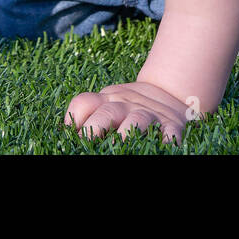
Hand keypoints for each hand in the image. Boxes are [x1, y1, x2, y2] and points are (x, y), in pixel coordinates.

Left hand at [64, 81, 196, 144]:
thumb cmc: (130, 107)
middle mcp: (126, 105)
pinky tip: (163, 146)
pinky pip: (170, 131)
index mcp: (107, 100)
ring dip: (129, 132)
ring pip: (138, 119)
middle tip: (87, 141)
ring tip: (121, 143)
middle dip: (96, 126)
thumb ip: (93, 114)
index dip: (75, 117)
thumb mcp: (110, 103)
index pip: (86, 102)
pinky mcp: (171, 124)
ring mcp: (149, 114)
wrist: (169, 93)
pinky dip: (167, 139)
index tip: (70, 135)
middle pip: (108, 111)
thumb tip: (68, 135)